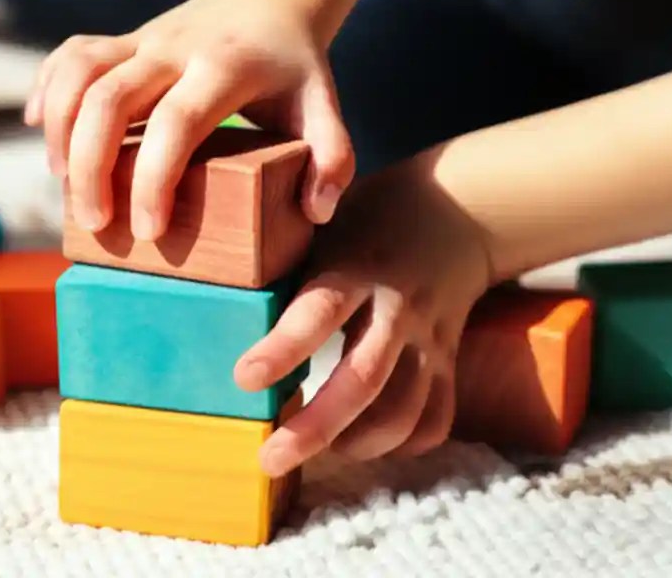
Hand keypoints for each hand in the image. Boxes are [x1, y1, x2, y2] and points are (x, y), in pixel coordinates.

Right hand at [24, 0, 354, 238]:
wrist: (265, 0)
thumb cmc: (292, 69)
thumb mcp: (324, 106)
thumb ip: (333, 157)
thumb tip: (316, 212)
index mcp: (224, 67)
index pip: (176, 121)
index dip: (153, 178)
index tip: (147, 230)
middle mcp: (174, 48)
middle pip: (109, 99)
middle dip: (91, 167)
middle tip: (95, 224)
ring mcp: (141, 40)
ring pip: (79, 72)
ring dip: (61, 131)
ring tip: (64, 185)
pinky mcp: (119, 40)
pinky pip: (68, 55)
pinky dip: (46, 89)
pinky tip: (41, 129)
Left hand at [233, 148, 495, 476]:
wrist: (455, 211)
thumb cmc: (365, 222)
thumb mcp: (323, 227)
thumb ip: (286, 268)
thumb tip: (216, 314)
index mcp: (357, 266)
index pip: (320, 312)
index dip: (283, 349)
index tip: (243, 380)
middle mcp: (398, 307)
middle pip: (362, 378)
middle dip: (315, 428)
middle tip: (269, 459)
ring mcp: (431, 338)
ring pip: (402, 410)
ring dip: (357, 443)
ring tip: (318, 453)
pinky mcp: (450, 361)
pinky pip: (434, 418)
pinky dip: (399, 443)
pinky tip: (363, 442)